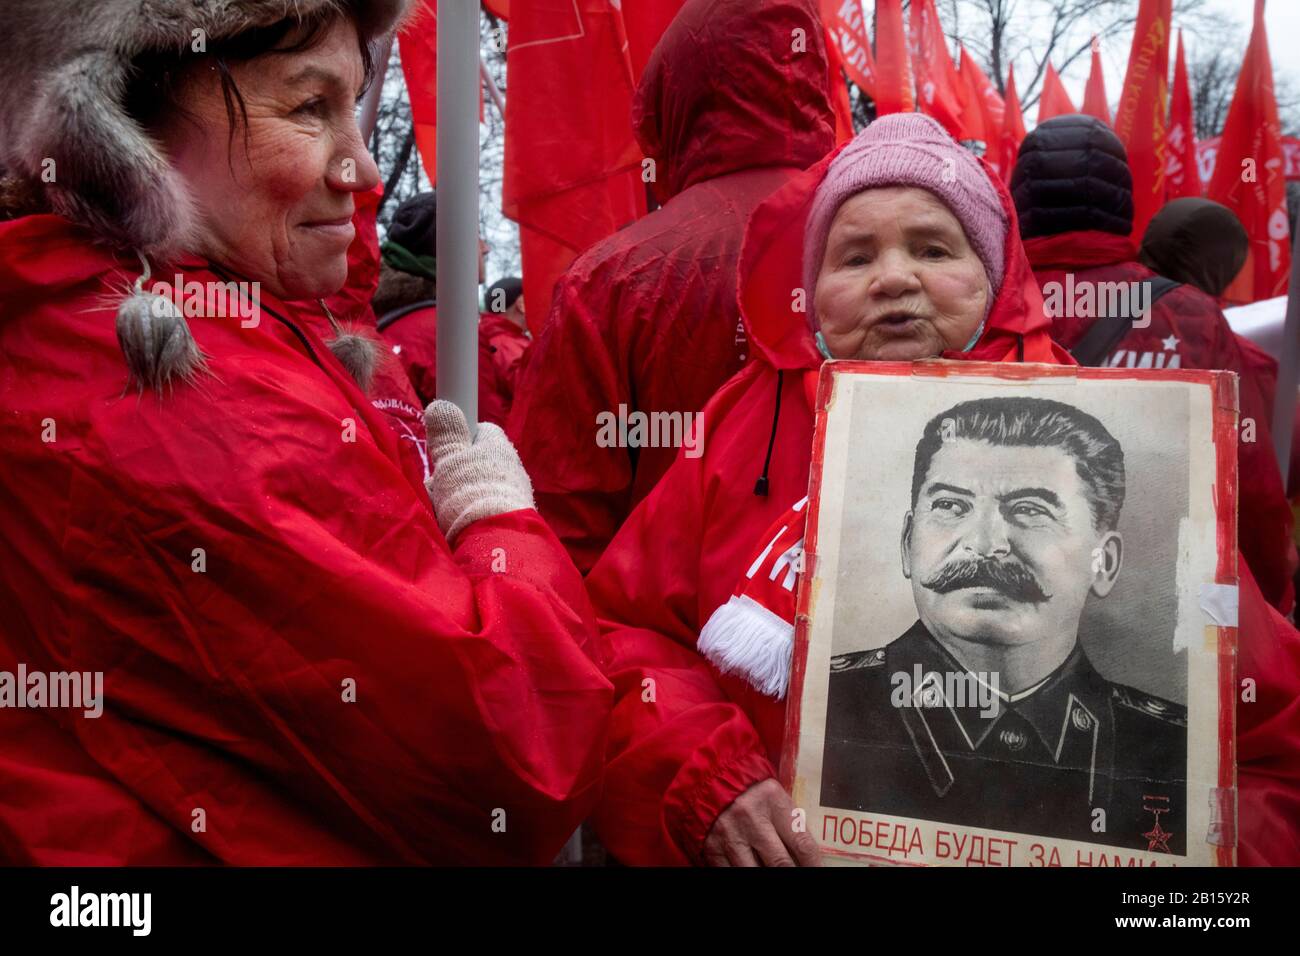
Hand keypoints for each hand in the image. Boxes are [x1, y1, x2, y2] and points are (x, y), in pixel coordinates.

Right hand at [423, 400, 533, 541]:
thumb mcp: (450, 459)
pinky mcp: (512, 519)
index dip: (459, 439)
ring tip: (444, 511)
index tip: (443, 453)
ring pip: (475, 489)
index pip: (479, 431)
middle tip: (437, 487)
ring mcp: (513, 494)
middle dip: (453, 474)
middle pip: (474, 463)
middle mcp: (511, 466)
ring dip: (458, 497)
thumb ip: (445, 435)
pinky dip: (469, 516)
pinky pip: (482, 510)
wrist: (497, 541)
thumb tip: (441, 406)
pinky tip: (457, 527)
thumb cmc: (471, 492)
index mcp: (498, 445)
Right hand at [701, 778, 821, 866]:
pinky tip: (753, 870)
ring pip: (755, 872)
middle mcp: (750, 817)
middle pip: (781, 863)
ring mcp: (729, 834)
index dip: (814, 865)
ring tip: (775, 873)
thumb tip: (807, 858)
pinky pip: (731, 872)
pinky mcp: (712, 847)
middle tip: (799, 876)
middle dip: (793, 873)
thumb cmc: (751, 789)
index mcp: (772, 799)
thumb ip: (790, 823)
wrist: (709, 778)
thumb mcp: (775, 796)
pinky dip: (745, 874)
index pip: (802, 843)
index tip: (817, 870)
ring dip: (768, 876)